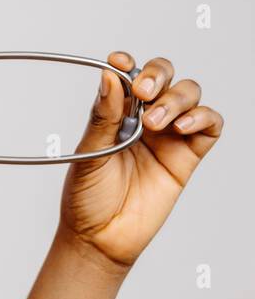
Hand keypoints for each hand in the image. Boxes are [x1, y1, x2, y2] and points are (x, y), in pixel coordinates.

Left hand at [59, 51, 221, 271]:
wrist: (100, 237)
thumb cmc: (87, 196)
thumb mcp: (88, 152)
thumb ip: (103, 116)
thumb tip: (109, 76)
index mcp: (114, 112)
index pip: (127, 75)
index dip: (127, 63)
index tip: (119, 61)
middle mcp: (142, 118)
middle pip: (164, 76)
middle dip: (157, 74)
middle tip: (142, 92)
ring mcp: (168, 135)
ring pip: (188, 95)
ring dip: (176, 99)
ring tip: (155, 123)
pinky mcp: (188, 156)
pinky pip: (210, 125)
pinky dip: (203, 117)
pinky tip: (182, 126)